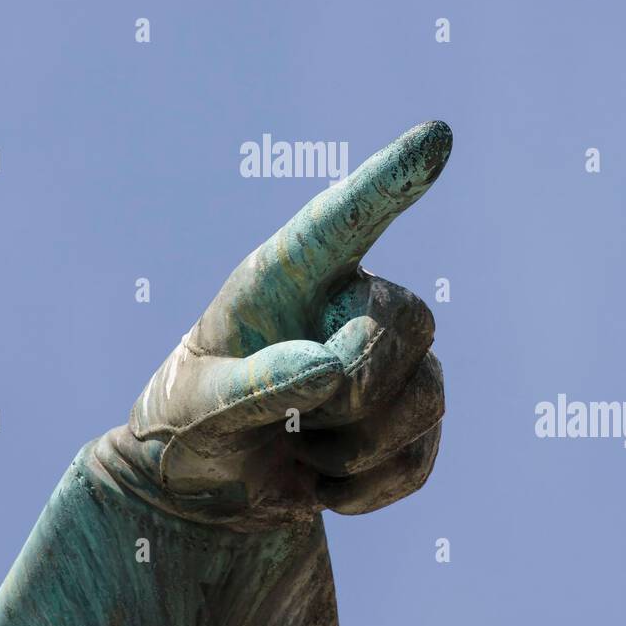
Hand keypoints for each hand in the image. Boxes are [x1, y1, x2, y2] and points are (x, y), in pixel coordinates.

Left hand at [98, 121, 451, 530]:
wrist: (209, 487)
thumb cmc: (188, 425)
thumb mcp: (191, 411)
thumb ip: (249, 387)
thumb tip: (330, 368)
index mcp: (289, 275)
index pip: (346, 218)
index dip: (390, 179)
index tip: (436, 136)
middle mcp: (350, 301)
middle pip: (405, 321)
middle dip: (356, 386)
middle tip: (292, 423)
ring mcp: (392, 357)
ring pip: (425, 395)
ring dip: (351, 448)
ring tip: (296, 447)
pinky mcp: (413, 418)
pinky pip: (420, 457)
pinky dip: (367, 488)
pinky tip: (320, 480)